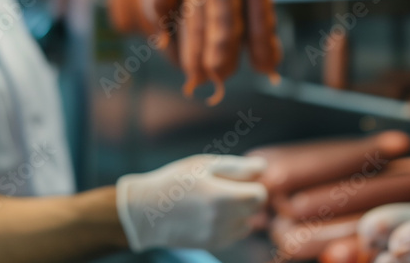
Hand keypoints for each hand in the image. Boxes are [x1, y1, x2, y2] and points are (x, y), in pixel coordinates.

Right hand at [116, 154, 267, 251]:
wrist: (146, 211)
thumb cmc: (174, 181)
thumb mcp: (204, 165)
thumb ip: (237, 167)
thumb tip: (263, 168)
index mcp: (223, 197)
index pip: (260, 195)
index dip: (252, 184)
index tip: (236, 179)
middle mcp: (223, 220)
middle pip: (255, 210)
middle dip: (246, 197)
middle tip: (225, 188)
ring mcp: (217, 235)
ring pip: (246, 223)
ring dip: (239, 212)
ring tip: (215, 201)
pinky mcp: (212, 244)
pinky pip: (234, 234)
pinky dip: (229, 224)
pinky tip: (210, 213)